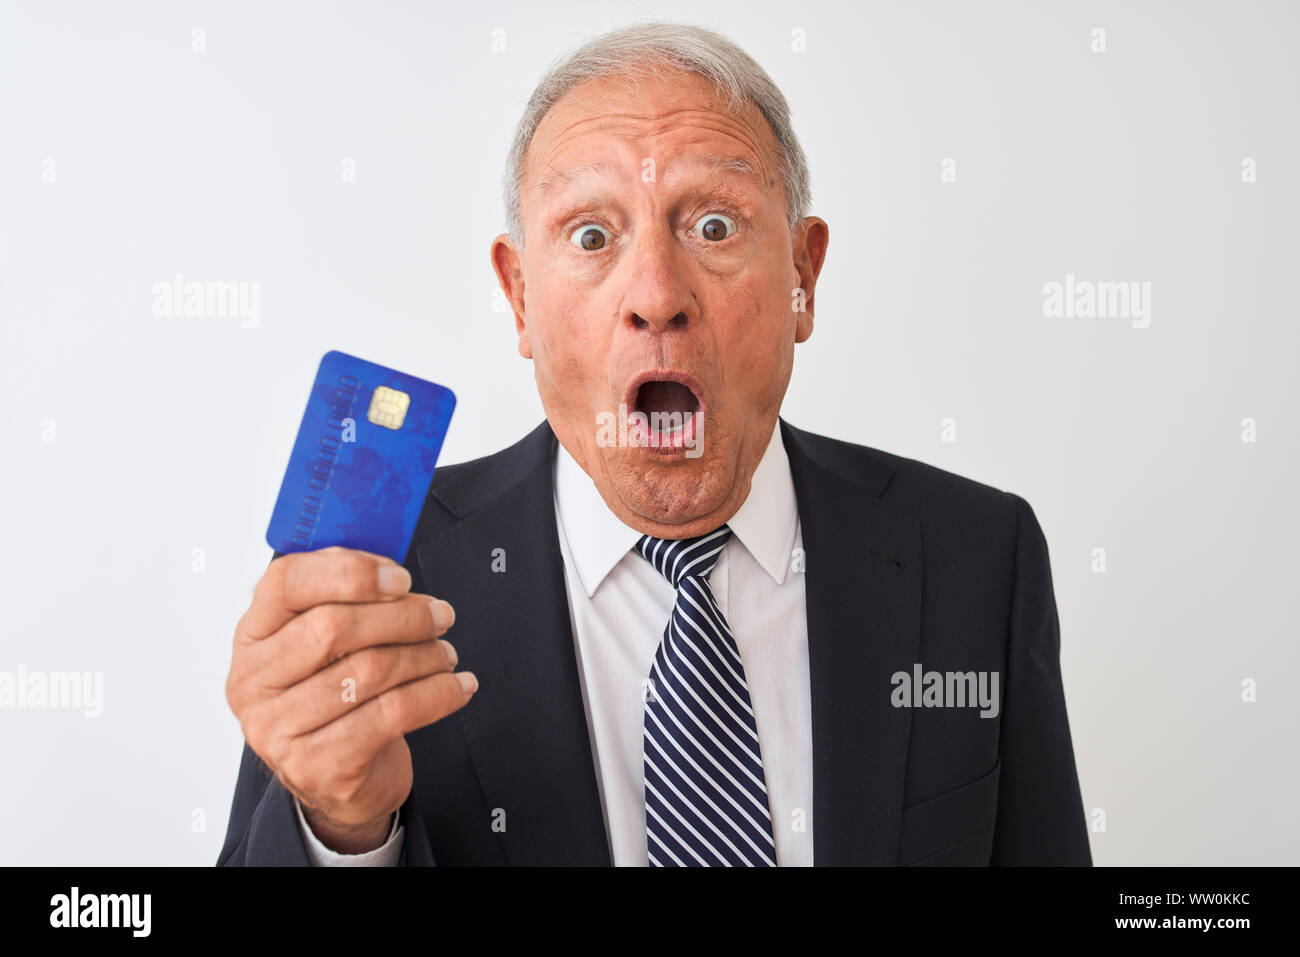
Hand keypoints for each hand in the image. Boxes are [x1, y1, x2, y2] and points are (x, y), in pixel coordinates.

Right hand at [225, 546, 475, 852]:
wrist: (337, 779)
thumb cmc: (336, 698)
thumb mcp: (325, 646)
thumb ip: (345, 599)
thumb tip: (390, 567)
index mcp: (252, 636)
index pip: (285, 583)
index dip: (349, 572)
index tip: (399, 577)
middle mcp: (253, 683)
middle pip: (333, 627)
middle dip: (401, 616)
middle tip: (440, 615)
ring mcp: (279, 729)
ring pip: (369, 671)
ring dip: (424, 656)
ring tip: (446, 653)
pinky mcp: (318, 764)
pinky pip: (393, 714)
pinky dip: (437, 694)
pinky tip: (457, 686)